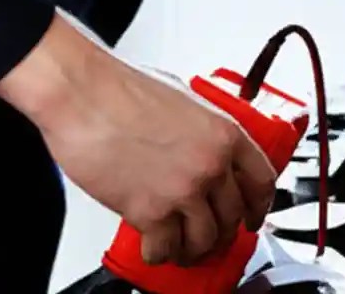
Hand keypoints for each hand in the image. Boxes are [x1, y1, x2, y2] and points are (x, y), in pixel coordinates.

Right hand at [0, 13, 276, 265]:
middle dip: (222, 232)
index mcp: (225, 134)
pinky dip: (161, 254)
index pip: (262, 181)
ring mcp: (183, 190)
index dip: (260, 206)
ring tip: (182, 248)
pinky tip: (155, 248)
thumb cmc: (121, 91)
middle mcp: (211, 164)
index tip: (253, 217)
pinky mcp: (150, 211)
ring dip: (194, 249)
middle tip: (210, 236)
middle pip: (233, 215)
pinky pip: (165, 248)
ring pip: (204, 239)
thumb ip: (202, 131)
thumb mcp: (185, 101)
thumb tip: (201, 148)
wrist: (83, 95)